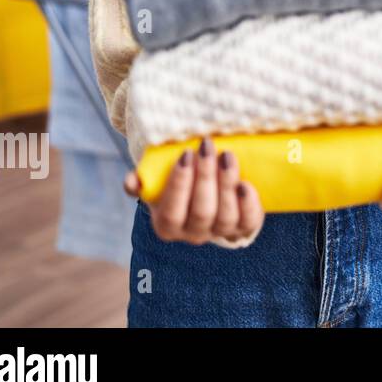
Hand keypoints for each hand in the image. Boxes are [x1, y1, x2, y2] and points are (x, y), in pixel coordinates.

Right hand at [122, 136, 264, 245]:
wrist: (208, 197)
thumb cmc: (179, 185)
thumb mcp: (156, 184)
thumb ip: (141, 182)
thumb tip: (132, 182)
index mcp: (167, 225)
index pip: (172, 212)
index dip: (179, 184)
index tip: (186, 154)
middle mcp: (193, 234)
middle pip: (201, 212)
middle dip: (205, 177)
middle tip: (207, 147)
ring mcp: (219, 233)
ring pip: (225, 217)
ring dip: (227, 184)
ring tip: (227, 156)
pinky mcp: (242, 228)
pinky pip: (248, 222)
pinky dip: (248, 204)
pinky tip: (245, 183)